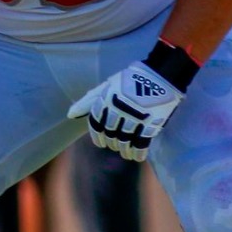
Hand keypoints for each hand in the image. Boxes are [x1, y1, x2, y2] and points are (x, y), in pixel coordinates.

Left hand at [68, 60, 184, 162]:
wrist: (161, 75)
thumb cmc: (130, 80)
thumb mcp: (107, 86)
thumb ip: (88, 101)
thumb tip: (70, 115)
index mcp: (106, 99)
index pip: (96, 122)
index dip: (96, 135)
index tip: (100, 144)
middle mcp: (118, 109)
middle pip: (110, 133)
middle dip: (111, 142)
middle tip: (114, 146)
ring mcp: (135, 116)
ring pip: (125, 140)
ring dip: (124, 150)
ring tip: (125, 154)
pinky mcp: (151, 122)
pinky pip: (142, 142)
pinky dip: (138, 152)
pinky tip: (137, 157)